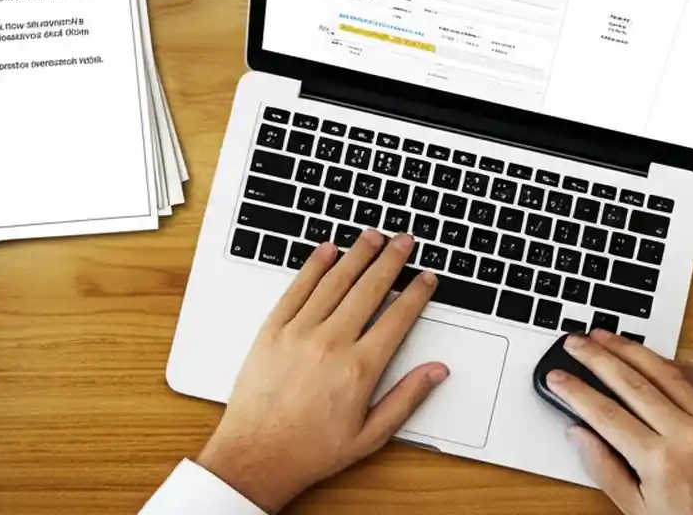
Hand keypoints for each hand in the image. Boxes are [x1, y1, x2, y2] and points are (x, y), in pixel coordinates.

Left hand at [196, 229, 447, 512]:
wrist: (256, 457)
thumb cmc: (310, 450)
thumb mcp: (371, 435)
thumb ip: (407, 398)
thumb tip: (436, 371)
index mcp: (360, 368)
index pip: (397, 318)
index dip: (416, 293)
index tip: (426, 277)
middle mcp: (331, 343)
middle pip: (369, 289)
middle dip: (391, 260)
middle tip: (404, 240)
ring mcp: (299, 333)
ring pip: (334, 282)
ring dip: (356, 255)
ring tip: (372, 236)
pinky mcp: (272, 331)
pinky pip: (296, 290)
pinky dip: (313, 266)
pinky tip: (327, 250)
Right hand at [549, 330, 692, 514]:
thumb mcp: (638, 509)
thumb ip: (605, 468)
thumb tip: (578, 432)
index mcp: (660, 461)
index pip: (605, 413)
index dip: (576, 391)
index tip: (557, 377)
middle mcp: (689, 435)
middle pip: (632, 383)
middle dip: (597, 358)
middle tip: (575, 343)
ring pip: (667, 371)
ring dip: (633, 350)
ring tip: (607, 337)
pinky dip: (688, 360)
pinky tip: (666, 355)